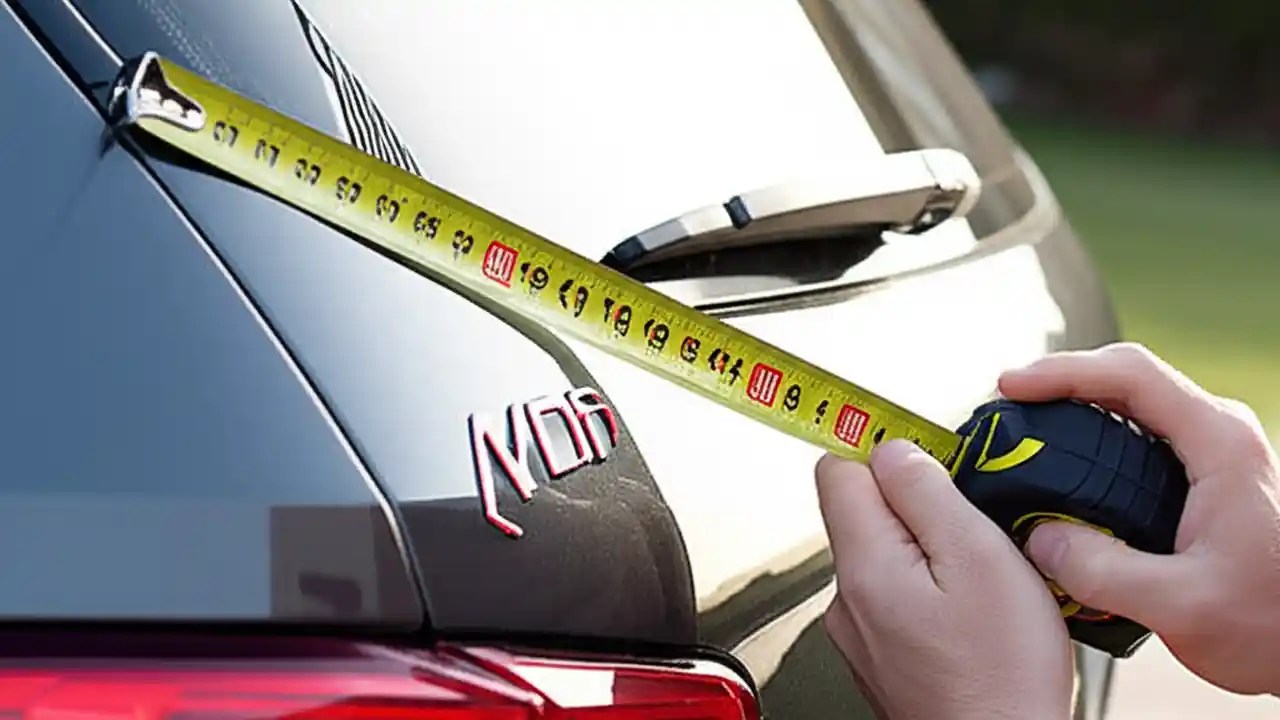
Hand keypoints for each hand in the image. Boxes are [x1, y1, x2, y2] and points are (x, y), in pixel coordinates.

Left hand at [816, 439, 1073, 719]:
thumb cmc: (1001, 678)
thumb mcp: (980, 558)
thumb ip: (928, 493)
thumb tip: (895, 449)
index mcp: (864, 565)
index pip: (836, 466)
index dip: (886, 452)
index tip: (929, 460)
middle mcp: (848, 598)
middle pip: (863, 510)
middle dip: (916, 505)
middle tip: (972, 529)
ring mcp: (861, 631)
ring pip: (885, 553)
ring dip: (927, 551)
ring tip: (978, 578)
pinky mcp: (883, 655)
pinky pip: (897, 596)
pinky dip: (931, 592)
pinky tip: (970, 613)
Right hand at [1002, 342, 1279, 695]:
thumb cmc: (1277, 624)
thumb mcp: (1181, 607)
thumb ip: (1101, 571)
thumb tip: (1039, 538)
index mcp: (1221, 445)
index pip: (1130, 374)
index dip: (1061, 371)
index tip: (1011, 387)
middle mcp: (1223, 434)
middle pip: (1128, 377)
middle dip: (1061, 382)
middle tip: (1009, 406)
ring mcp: (1219, 452)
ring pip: (1136, 403)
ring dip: (1078, 406)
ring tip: (1029, 431)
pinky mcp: (1211, 476)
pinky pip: (1145, 433)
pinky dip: (1098, 434)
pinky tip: (1070, 466)